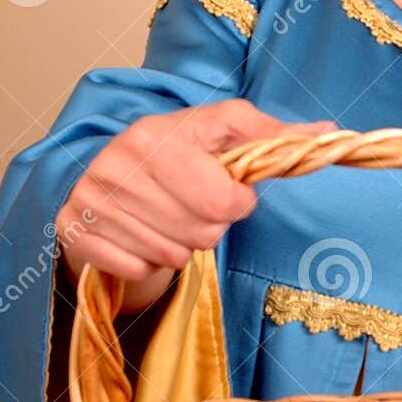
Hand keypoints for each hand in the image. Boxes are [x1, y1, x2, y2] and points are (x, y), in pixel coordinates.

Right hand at [55, 100, 335, 311]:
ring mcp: (90, 197)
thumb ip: (273, 136)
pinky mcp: (72, 229)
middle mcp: (117, 162)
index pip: (222, 200)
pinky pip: (135, 269)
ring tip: (170, 220)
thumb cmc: (181, 155)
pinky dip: (148, 262)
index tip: (228, 192)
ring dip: (181, 245)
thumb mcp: (225, 134)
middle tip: (195, 208)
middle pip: (200, 232)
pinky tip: (144, 236)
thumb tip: (329, 132)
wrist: (113, 178)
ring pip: (170, 254)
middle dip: (209, 227)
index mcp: (157, 133)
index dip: (237, 203)